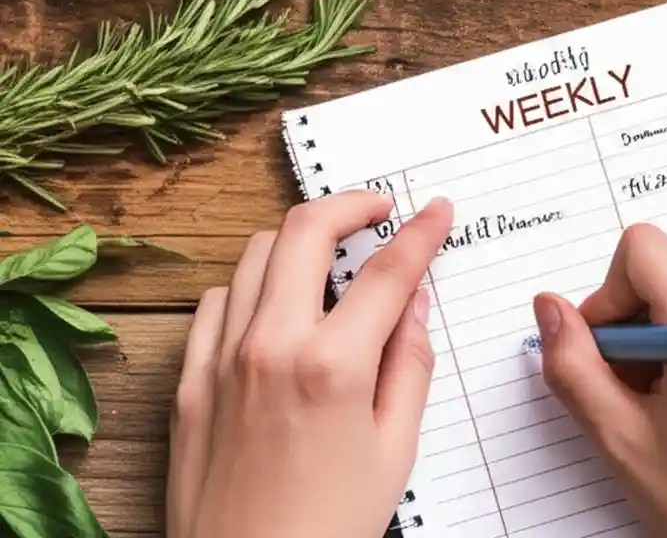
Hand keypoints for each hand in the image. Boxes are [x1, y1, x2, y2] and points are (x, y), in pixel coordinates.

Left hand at [166, 191, 452, 537]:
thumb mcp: (394, 450)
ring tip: (330, 258)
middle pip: (306, 231)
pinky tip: (275, 307)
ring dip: (298, 241)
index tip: (434, 211)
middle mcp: (270, 348)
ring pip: (255, 256)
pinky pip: (215, 303)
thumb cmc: (327, 529)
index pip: (388, 271)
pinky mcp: (189, 383)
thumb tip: (414, 306)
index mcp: (331, 367)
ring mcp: (220, 361)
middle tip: (377, 209)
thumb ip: (409, 365)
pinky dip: (250, 287)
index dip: (420, 232)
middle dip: (350, 204)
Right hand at [533, 223, 666, 537]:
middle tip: (628, 401)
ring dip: (659, 353)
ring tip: (665, 421)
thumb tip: (550, 310)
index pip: (644, 250)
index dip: (606, 295)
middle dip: (630, 333)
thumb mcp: (622, 441)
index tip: (603, 351)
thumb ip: (573, 368)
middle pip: (666, 280)